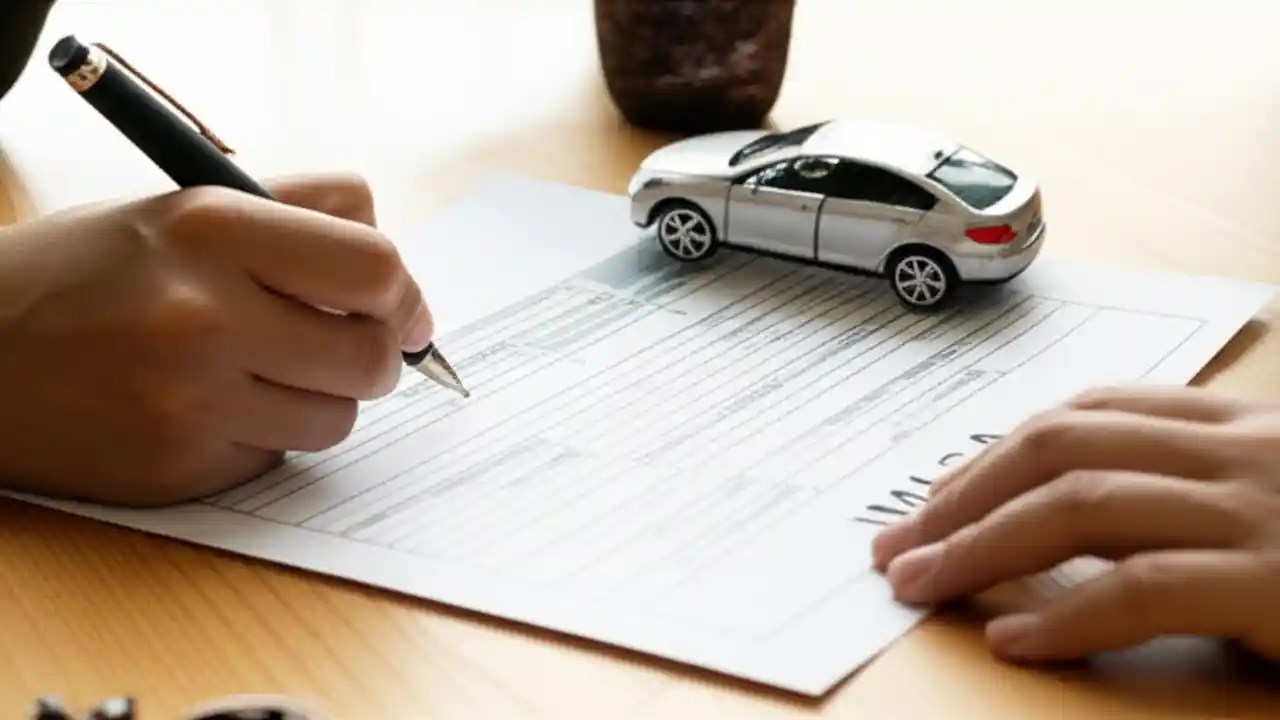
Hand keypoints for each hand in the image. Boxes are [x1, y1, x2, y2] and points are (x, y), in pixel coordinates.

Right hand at [0, 173, 432, 505]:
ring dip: (322, 397)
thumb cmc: (85, 271)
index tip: (403, 308)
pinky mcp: (176, 468)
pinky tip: (212, 405)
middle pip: (373, 355)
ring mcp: (187, 402)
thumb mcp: (181, 206)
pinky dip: (266, 434)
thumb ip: (299, 212)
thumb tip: (397, 268)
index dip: (405, 294)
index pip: (375, 269)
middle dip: (378, 352)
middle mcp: (201, 316)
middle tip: (347, 344)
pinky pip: (279, 457)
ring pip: (337, 418)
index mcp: (209, 231)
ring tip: (264, 369)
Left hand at [871, 385, 1279, 661]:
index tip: (936, 499)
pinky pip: (1143, 589)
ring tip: (921, 585)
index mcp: (1237, 428)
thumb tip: (1058, 515)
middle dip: (964, 496)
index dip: (995, 456)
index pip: (1086, 416)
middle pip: (1062, 448)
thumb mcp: (1275, 503)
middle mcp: (1242, 452)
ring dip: (981, 547)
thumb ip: (1189, 493)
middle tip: (897, 545)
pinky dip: (1064, 614)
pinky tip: (1011, 639)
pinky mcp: (1277, 585)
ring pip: (1082, 505)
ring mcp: (1259, 512)